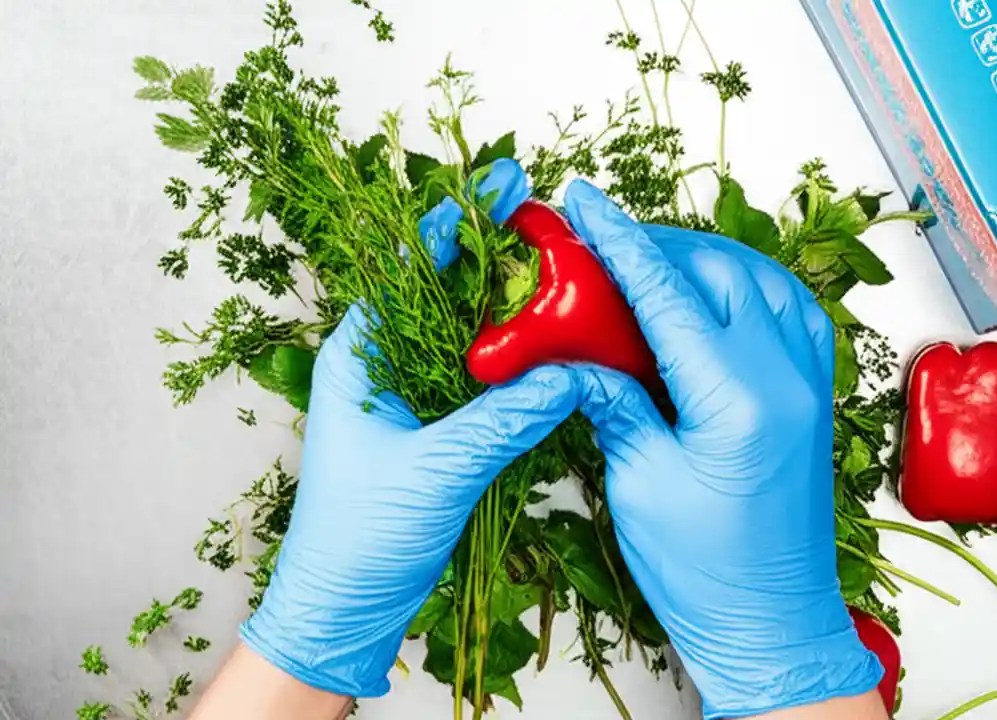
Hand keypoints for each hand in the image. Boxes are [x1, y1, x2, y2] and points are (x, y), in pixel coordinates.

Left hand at [239, 165, 575, 696]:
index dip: (456, 220)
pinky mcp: (433, 432)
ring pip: (465, 335)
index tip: (502, 182)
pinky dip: (514, 362)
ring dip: (507, 306)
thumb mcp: (437, 471)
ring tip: (559, 271)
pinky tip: (553, 350)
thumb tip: (568, 373)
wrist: (339, 611)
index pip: (408, 267)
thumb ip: (503, 420)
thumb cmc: (360, 538)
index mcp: (360, 358)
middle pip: (442, 291)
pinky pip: (479, 381)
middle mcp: (382, 367)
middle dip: (491, 253)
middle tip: (545, 219)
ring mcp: (409, 400)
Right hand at [563, 181, 884, 717]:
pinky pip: (794, 312)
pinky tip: (717, 294)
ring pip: (764, 281)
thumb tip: (578, 356)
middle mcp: (786, 378)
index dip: (620, 243)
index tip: (584, 203)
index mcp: (737, 400)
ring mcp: (810, 384)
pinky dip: (753, 286)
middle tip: (605, 246)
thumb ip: (614, 403)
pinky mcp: (815, 397)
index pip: (668, 295)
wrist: (771, 623)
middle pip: (721, 273)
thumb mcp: (639, 483)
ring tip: (654, 262)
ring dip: (708, 259)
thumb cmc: (704, 571)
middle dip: (660, 247)